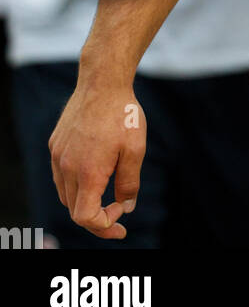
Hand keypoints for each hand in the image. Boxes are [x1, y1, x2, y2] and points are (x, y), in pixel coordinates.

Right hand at [49, 79, 145, 239]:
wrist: (102, 81)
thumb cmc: (122, 114)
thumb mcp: (135, 150)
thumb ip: (129, 182)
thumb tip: (126, 206)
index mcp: (88, 172)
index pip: (85, 217)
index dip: (104, 225)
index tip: (121, 215)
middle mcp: (67, 167)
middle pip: (74, 209)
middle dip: (96, 217)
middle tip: (118, 211)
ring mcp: (58, 155)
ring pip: (65, 194)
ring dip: (84, 201)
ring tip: (106, 193)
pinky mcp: (55, 144)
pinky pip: (60, 175)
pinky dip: (75, 184)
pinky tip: (93, 172)